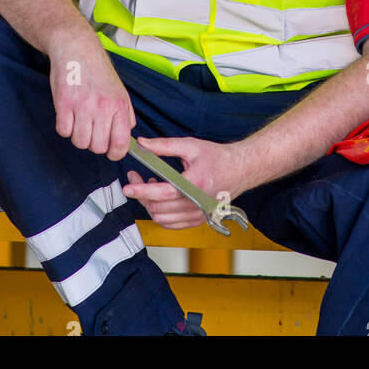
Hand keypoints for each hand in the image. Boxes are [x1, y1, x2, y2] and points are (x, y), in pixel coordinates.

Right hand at [48, 32, 135, 160]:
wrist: (77, 48)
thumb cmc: (98, 71)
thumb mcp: (119, 91)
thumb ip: (125, 116)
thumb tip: (127, 139)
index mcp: (119, 105)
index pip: (121, 144)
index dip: (115, 153)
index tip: (110, 150)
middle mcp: (103, 107)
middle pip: (98, 147)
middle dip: (94, 142)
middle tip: (91, 128)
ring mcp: (82, 106)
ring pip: (79, 142)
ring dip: (78, 135)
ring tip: (79, 120)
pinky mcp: (63, 103)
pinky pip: (63, 131)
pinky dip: (64, 127)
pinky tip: (68, 114)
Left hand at [123, 135, 252, 229]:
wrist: (240, 170)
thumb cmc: (217, 157)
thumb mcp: (190, 146)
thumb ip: (164, 145)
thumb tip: (142, 144)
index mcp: (195, 184)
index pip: (163, 192)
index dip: (142, 190)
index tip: (128, 187)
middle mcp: (197, 203)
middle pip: (159, 208)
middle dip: (141, 194)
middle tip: (135, 178)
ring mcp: (197, 215)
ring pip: (162, 219)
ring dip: (150, 204)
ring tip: (149, 185)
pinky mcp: (197, 220)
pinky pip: (171, 224)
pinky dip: (160, 213)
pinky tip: (160, 197)